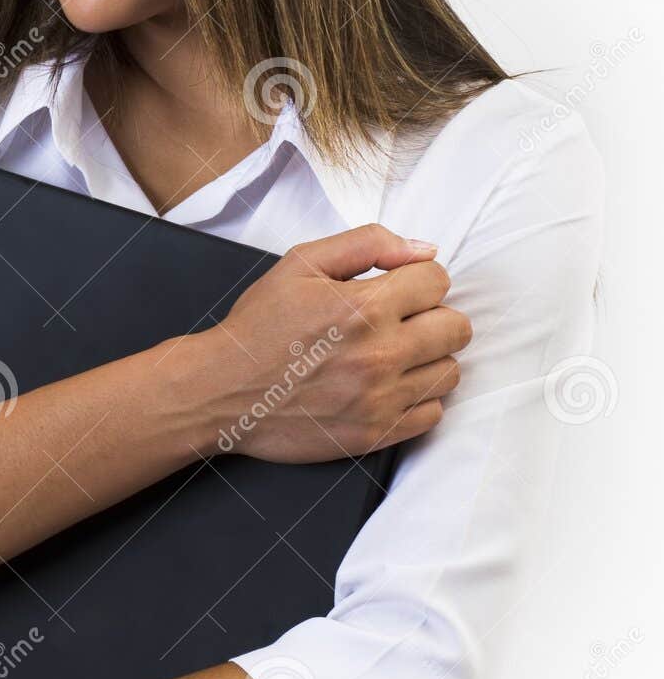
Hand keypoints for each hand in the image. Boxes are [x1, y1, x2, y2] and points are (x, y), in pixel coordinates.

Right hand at [201, 223, 471, 460]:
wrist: (221, 391)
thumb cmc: (259, 325)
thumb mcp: (301, 262)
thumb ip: (368, 243)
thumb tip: (425, 250)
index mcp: (365, 307)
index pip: (439, 280)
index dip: (418, 279)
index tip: (396, 290)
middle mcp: (381, 354)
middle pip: (457, 328)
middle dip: (433, 317)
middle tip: (400, 322)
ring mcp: (380, 399)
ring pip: (449, 372)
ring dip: (428, 358)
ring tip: (392, 355)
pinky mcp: (375, 434)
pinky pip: (432, 414)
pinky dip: (417, 398)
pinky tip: (387, 386)